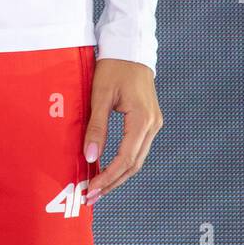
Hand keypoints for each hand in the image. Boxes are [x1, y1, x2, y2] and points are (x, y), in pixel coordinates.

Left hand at [82, 58, 162, 203]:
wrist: (130, 48)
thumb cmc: (113, 67)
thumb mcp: (100, 95)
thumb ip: (96, 127)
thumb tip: (90, 156)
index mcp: (142, 119)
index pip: (125, 159)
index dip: (108, 177)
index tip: (91, 188)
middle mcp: (153, 125)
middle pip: (134, 164)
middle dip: (113, 182)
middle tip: (91, 196)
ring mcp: (154, 123)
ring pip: (137, 159)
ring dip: (118, 175)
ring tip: (98, 188)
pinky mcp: (149, 121)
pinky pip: (138, 148)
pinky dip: (123, 162)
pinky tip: (108, 169)